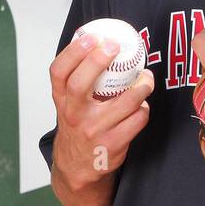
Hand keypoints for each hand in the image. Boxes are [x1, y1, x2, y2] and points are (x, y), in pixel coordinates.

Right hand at [49, 34, 153, 190]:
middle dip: (98, 60)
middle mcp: (74, 115)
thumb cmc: (78, 126)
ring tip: (146, 78)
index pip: (58, 72)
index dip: (73, 52)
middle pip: (80, 83)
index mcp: (61, 101)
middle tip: (115, 46)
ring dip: (141, 86)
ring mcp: (93, 130)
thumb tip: (101, 42)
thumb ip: (77, 78)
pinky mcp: (113, 144)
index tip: (92, 37)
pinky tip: (142, 105)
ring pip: (124, 101)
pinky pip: (137, 119)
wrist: (78, 168)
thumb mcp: (68, 104)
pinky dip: (144, 108)